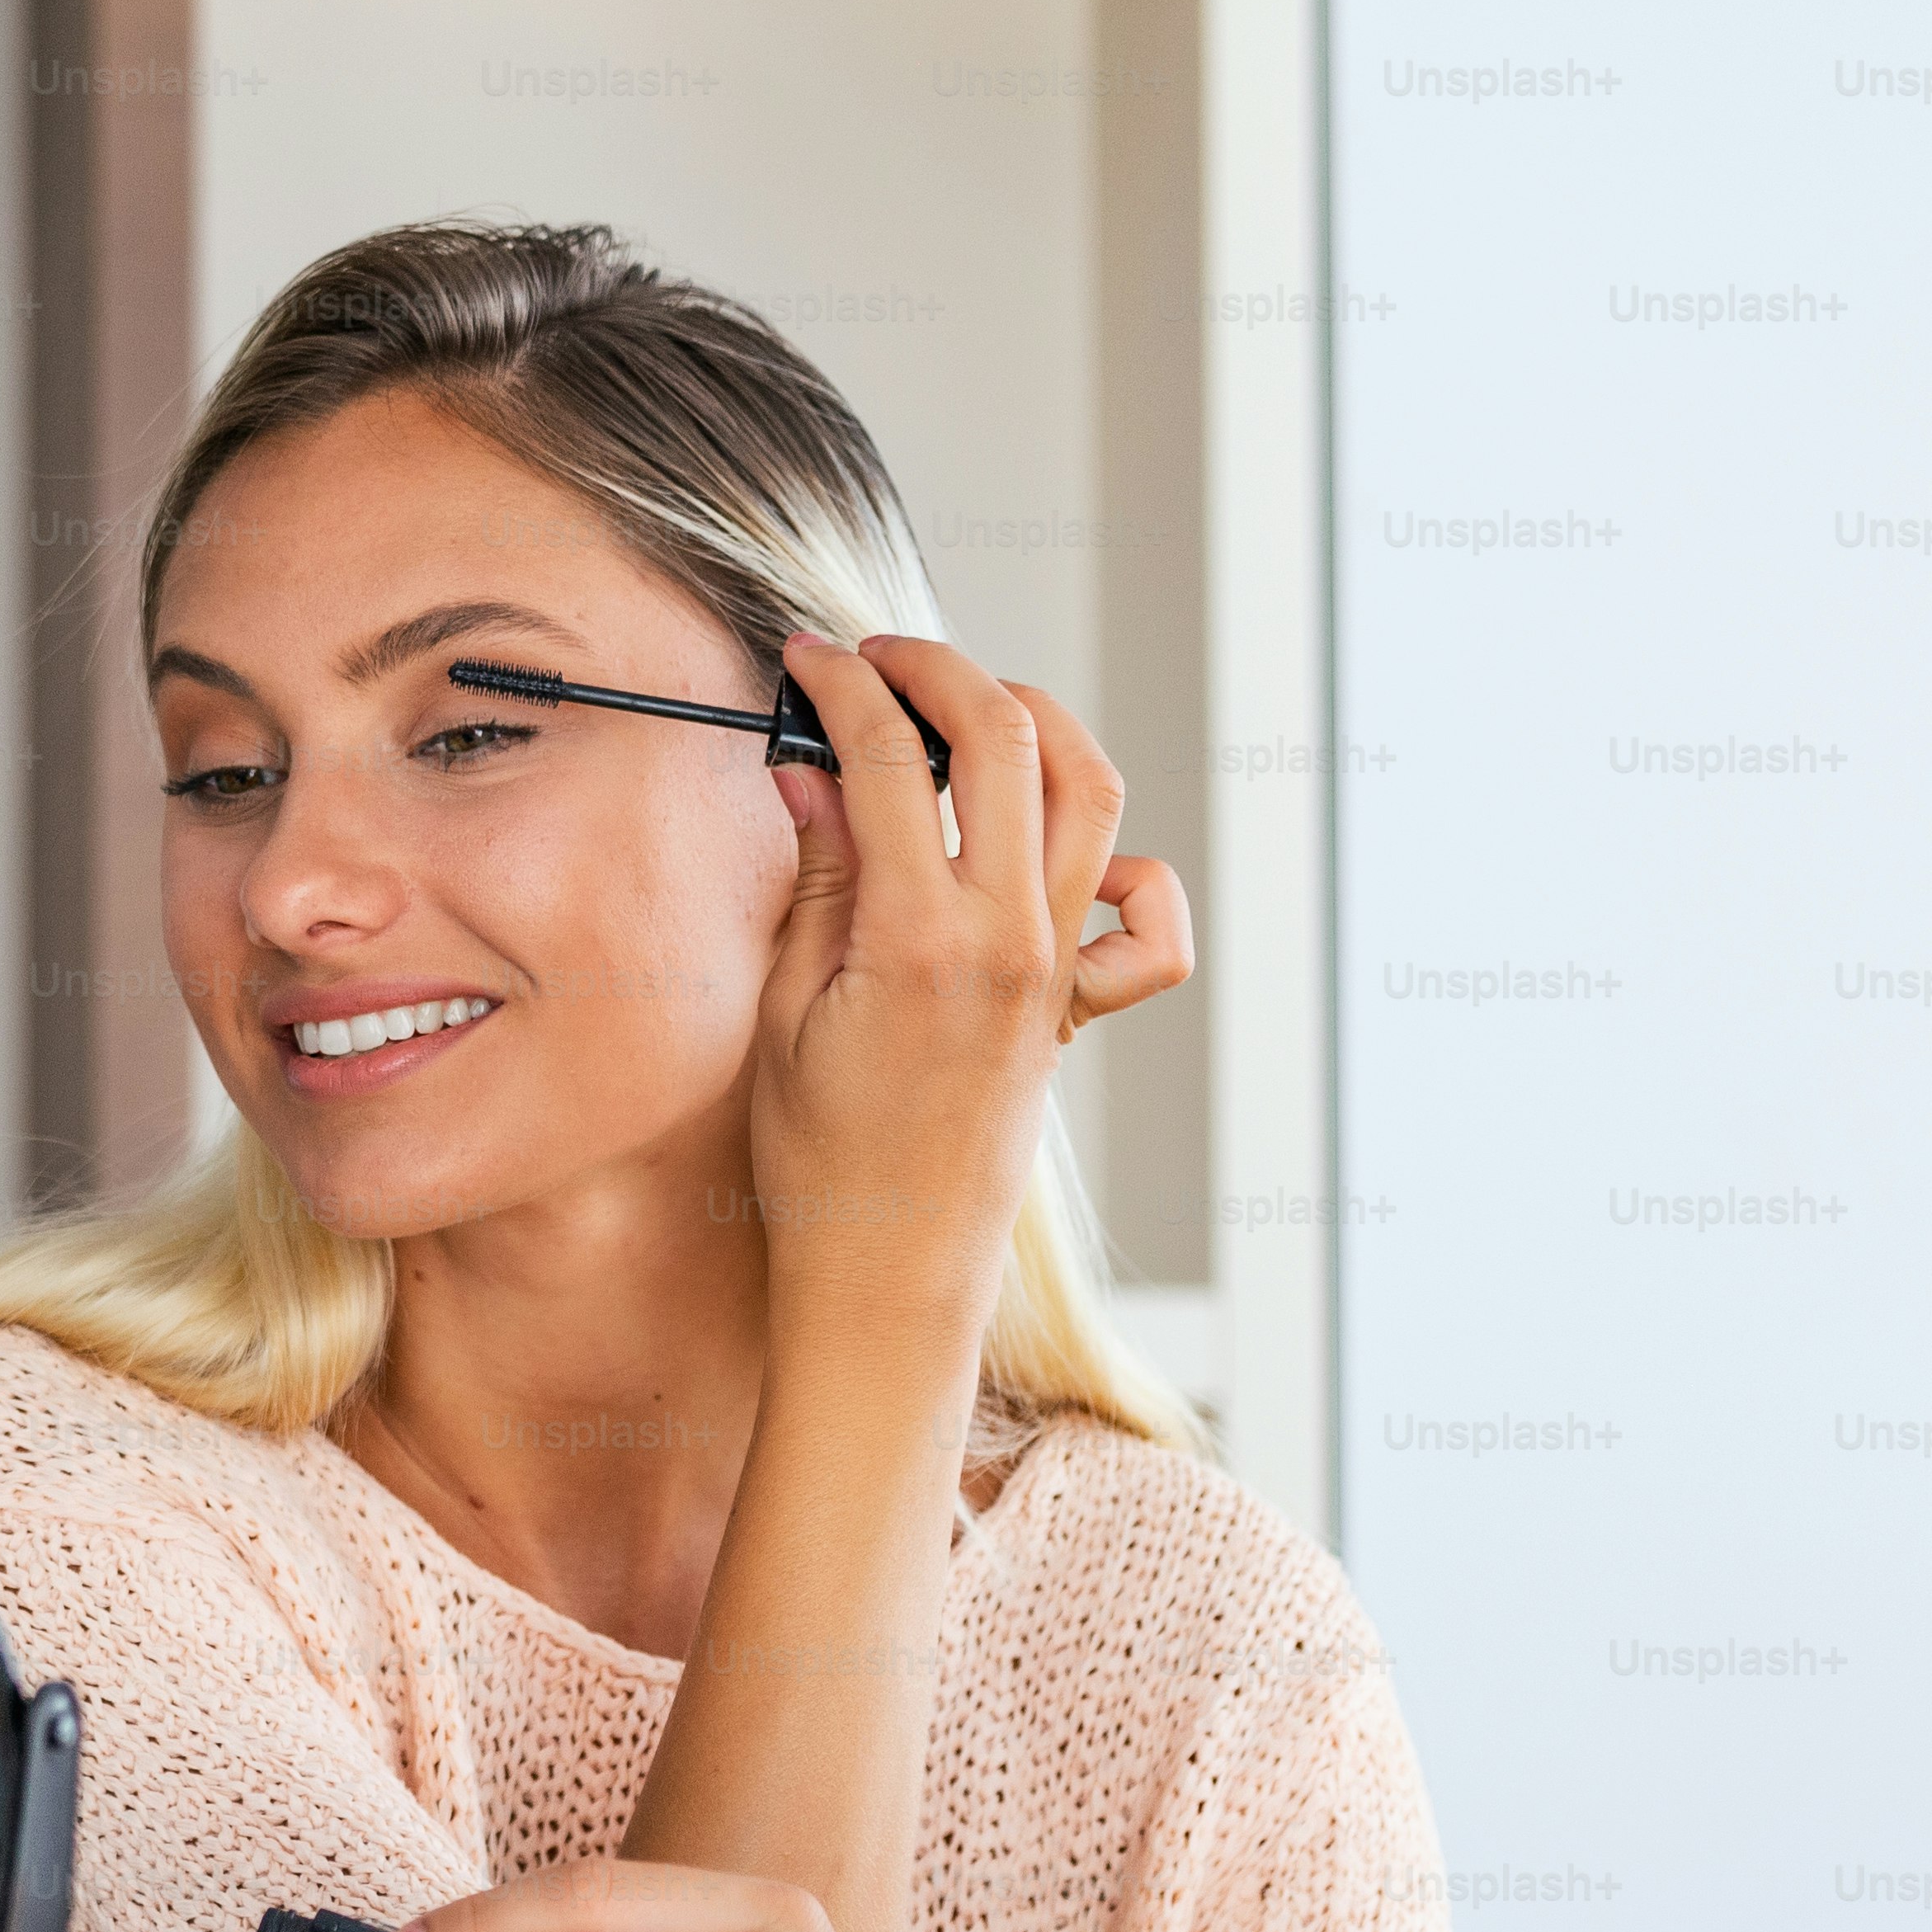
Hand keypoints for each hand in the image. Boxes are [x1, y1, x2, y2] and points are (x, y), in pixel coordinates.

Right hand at [750, 638, 1193, 1310]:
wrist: (888, 1270)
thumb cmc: (819, 1160)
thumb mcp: (784, 1009)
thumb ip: (817, 877)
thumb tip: (811, 770)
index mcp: (919, 939)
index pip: (889, 757)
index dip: (842, 686)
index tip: (805, 661)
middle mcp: (1010, 940)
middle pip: (1007, 738)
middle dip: (938, 671)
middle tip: (875, 662)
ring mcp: (1055, 970)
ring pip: (1090, 792)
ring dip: (1033, 725)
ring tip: (963, 716)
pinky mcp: (1073, 1005)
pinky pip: (1146, 922)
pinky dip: (1125, 869)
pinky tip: (1054, 861)